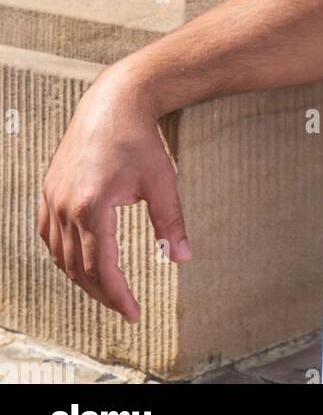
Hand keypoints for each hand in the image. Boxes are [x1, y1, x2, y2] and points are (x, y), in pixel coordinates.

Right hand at [37, 66, 192, 321]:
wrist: (114, 102)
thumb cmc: (140, 140)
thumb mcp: (163, 181)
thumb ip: (170, 222)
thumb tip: (182, 258)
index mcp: (93, 206)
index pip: (101, 268)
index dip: (118, 296)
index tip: (135, 313)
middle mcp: (66, 205)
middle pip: (78, 268)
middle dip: (102, 292)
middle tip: (125, 306)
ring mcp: (53, 198)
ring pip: (60, 255)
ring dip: (82, 277)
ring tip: (108, 288)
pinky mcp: (49, 189)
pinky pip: (49, 235)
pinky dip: (63, 255)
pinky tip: (80, 260)